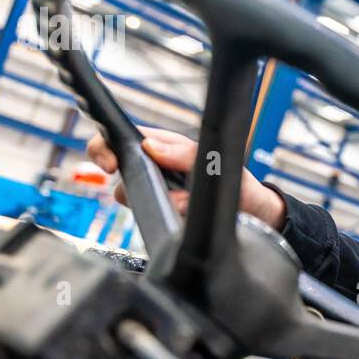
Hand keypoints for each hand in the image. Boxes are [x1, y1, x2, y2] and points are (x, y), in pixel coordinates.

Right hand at [85, 126, 285, 229]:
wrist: (255, 215)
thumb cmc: (237, 180)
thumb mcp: (217, 161)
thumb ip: (184, 153)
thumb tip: (149, 147)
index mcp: (162, 146)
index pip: (120, 139)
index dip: (104, 148)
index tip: (111, 165)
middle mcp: (154, 170)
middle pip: (120, 174)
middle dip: (132, 185)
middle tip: (152, 192)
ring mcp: (157, 195)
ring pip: (136, 201)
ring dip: (162, 203)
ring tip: (189, 203)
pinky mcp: (164, 218)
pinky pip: (154, 220)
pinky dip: (171, 219)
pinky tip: (189, 215)